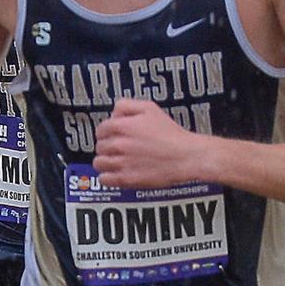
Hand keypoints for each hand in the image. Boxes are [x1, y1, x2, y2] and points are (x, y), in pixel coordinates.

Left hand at [93, 98, 210, 188]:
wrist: (185, 156)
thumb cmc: (171, 134)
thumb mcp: (150, 108)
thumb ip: (126, 106)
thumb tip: (114, 114)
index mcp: (122, 126)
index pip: (100, 129)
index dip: (107, 132)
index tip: (113, 135)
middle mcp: (118, 144)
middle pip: (99, 146)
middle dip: (107, 146)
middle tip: (119, 148)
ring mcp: (121, 163)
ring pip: (99, 163)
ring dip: (105, 161)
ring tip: (116, 161)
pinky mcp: (126, 179)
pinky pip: (104, 179)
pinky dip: (107, 177)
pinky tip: (116, 173)